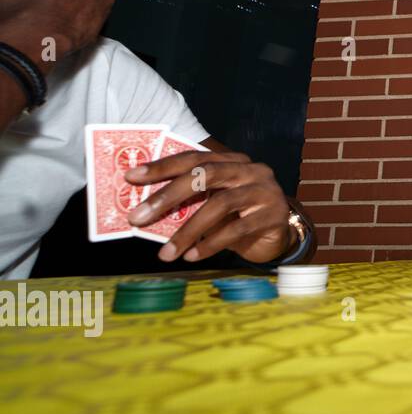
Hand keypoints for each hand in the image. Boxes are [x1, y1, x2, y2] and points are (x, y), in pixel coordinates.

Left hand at [124, 150, 292, 263]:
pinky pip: (237, 230)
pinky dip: (210, 244)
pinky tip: (192, 256)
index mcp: (233, 160)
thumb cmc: (238, 217)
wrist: (279, 235)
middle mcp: (251, 170)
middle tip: (138, 217)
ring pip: (220, 204)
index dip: (162, 166)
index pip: (194, 157)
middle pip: (206, 174)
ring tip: (165, 253)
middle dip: (168, 195)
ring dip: (187, 230)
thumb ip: (192, 200)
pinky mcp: (273, 216)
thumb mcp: (214, 203)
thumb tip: (146, 210)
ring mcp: (265, 192)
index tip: (131, 177)